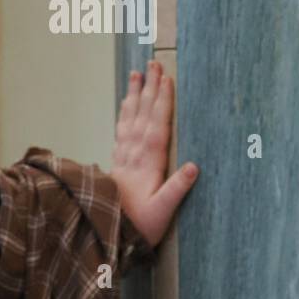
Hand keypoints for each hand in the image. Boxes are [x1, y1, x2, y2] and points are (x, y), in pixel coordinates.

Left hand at [109, 59, 198, 247]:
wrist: (106, 234)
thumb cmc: (138, 225)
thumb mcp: (162, 212)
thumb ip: (176, 189)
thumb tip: (193, 166)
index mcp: (147, 164)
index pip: (155, 126)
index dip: (161, 102)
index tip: (166, 79)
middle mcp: (132, 156)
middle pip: (141, 116)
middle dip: (148, 89)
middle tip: (152, 64)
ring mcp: (122, 158)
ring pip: (129, 120)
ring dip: (134, 96)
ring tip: (136, 74)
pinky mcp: (117, 163)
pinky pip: (121, 131)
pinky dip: (124, 114)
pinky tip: (126, 105)